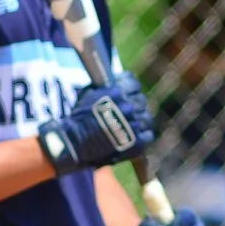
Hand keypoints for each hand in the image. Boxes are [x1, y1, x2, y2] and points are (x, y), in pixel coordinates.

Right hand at [38, 73, 156, 173]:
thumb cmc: (79, 118)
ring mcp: (134, 124)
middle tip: (125, 113)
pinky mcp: (138, 142)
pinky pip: (148, 134)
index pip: (134, 84)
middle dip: (134, 105)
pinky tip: (132, 137)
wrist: (76, 143)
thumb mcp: (89, 94)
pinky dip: (142, 136)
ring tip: (128, 126)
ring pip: (146, 118)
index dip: (131, 89)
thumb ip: (106, 87)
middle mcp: (128, 106)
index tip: (127, 94)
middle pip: (141, 101)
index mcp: (117, 92)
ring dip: (139, 121)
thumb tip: (116, 82)